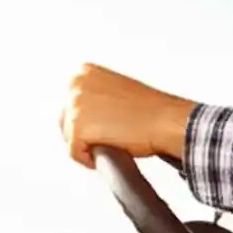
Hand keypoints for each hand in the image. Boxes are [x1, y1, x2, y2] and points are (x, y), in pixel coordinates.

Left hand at [60, 63, 194, 167]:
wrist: (167, 120)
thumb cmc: (152, 111)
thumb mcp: (118, 93)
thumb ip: (98, 99)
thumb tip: (90, 117)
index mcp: (85, 72)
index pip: (71, 106)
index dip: (89, 124)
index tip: (105, 128)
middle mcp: (75, 84)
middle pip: (66, 123)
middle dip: (86, 136)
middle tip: (112, 138)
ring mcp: (75, 105)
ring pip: (71, 139)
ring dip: (91, 146)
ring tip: (116, 142)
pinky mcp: (77, 128)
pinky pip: (76, 154)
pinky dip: (92, 159)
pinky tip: (113, 149)